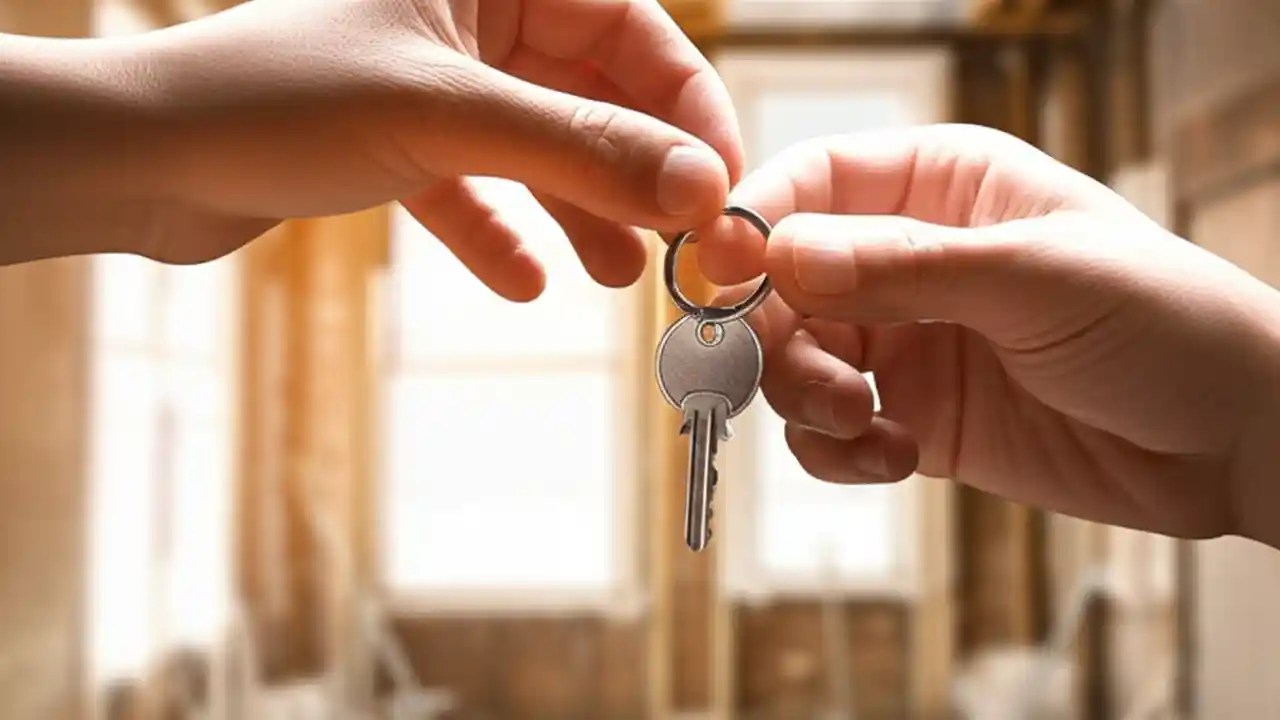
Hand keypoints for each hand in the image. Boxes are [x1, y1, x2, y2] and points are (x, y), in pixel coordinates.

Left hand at [3, 0, 739, 298]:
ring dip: (579, 209)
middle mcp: (463, 12)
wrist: (140, 162)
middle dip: (633, 168)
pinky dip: (499, 231)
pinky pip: (472, 184)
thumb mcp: (451, 117)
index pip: (626, 23)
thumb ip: (581, 148)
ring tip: (619, 277)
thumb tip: (698, 185)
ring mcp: (427, 78)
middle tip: (678, 242)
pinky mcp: (394, 139)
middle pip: (587, 87)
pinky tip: (521, 282)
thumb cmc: (276, 98)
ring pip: (536, 142)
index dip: (682, 102)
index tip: (717, 182)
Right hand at [705, 125, 1279, 545]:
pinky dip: (839, 452)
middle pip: (785, 283)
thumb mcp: (1033, 278)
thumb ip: (901, 267)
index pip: (815, 183)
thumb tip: (781, 253)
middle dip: (774, 334)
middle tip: (794, 378)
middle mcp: (909, 260)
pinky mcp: (912, 416)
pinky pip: (831, 432)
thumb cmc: (1163, 323)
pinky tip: (894, 457)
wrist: (1233, 443)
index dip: (757, 223)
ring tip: (865, 424)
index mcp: (942, 187)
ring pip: (796, 362)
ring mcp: (907, 341)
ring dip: (805, 399)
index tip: (721, 277)